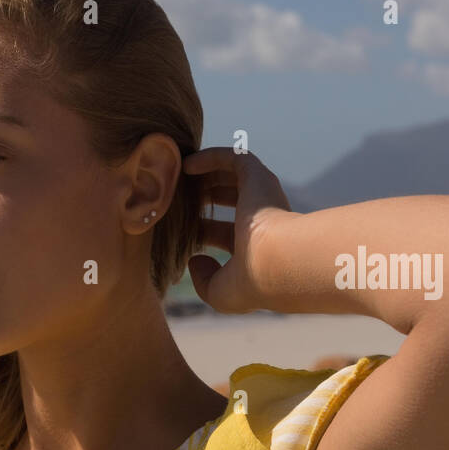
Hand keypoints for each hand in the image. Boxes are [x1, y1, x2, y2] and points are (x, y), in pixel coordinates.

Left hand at [181, 148, 293, 313]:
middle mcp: (260, 219)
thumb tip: (194, 259)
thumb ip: (203, 279)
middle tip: (171, 198)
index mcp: (253, 247)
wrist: (277, 262)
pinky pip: (232, 158)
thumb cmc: (251, 283)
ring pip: (229, 176)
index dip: (198, 229)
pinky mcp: (258, 177)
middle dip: (200, 198)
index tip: (173, 228)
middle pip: (226, 201)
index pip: (222, 233)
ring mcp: (261, 197)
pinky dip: (209, 157)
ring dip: (203, 175)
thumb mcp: (219, 292)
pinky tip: (186, 164)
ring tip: (174, 177)